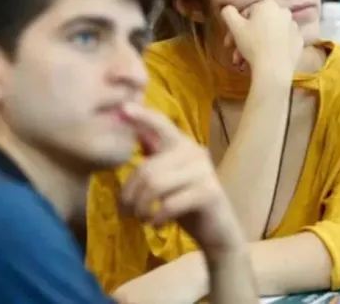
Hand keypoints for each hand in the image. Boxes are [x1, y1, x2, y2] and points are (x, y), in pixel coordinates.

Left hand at [119, 103, 244, 256]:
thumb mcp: (167, 178)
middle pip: (147, 167)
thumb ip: (154, 156)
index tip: (122, 108)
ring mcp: (204, 171)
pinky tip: (156, 225)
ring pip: (155, 185)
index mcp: (183, 145)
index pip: (161, 125)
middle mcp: (195, 152)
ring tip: (141, 219)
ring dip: (141, 208)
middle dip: (130, 194)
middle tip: (125, 212)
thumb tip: (133, 131)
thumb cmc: (187, 203)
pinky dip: (156, 218)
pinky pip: (169, 203)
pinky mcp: (209, 192)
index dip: (142, 116)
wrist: (217, 231)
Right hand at [221, 0, 303, 77]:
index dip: (236, 27)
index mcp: (268, 4)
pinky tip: (264, 60)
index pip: (247, 13)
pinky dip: (272, 49)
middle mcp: (284, 12)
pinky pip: (282, 43)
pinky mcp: (299, 42)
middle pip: (259, 25)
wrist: (273, 69)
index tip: (229, 42)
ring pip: (270, 35)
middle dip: (245, 40)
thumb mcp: (234, 26)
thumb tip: (228, 8)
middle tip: (236, 55)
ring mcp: (294, 27)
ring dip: (256, 46)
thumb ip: (228, 12)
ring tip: (246, 62)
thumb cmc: (253, 44)